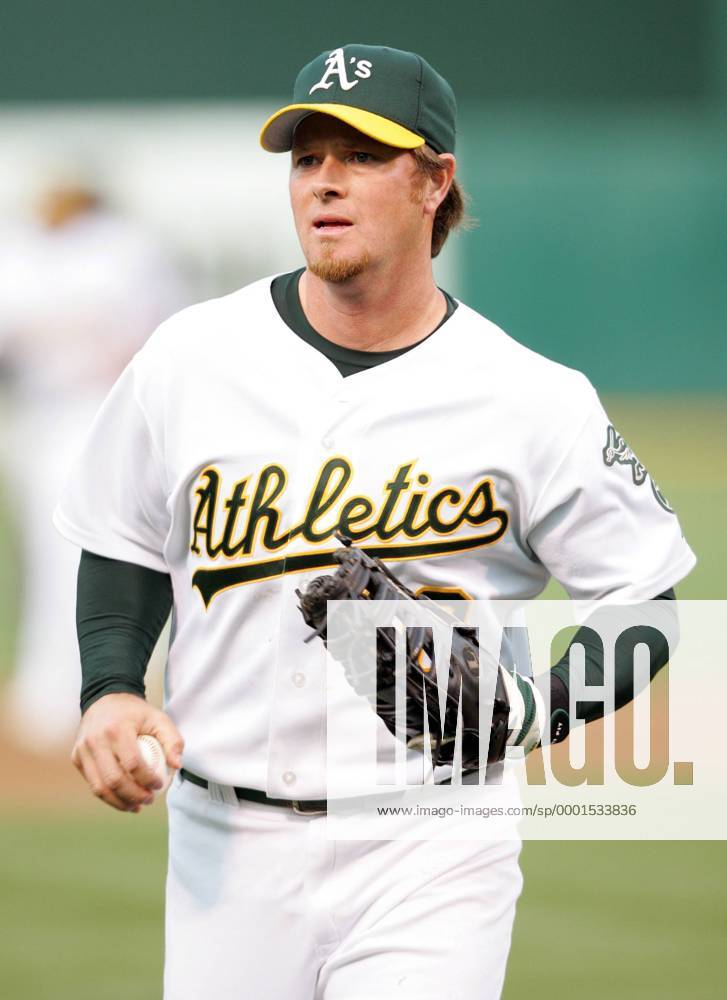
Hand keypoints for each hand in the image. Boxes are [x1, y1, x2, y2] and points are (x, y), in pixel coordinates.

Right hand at [71, 692, 183, 812]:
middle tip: (149, 800)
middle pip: (114, 779)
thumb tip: (176, 766)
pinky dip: (108, 796)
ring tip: (137, 806)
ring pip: (99, 787)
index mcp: (117, 728)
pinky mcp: (76, 757)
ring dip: (119, 802)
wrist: (105, 699)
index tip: (159, 785)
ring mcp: (82, 749)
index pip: (132, 763)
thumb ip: (173, 740)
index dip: (147, 779)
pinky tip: (123, 800)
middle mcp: (96, 739)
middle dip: (133, 796)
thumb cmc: (136, 713)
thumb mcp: (159, 718)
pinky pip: (92, 783)